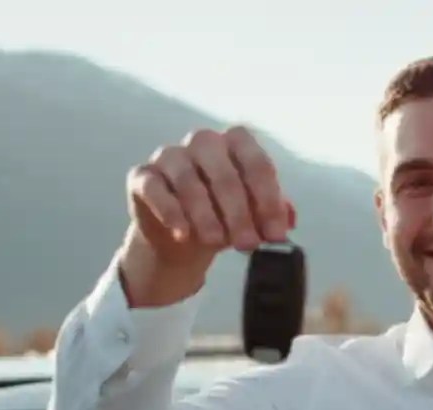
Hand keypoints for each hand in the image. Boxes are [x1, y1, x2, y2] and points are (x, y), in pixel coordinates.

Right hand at [119, 126, 296, 305]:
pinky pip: (155, 189)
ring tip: (217, 243)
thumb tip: (288, 219)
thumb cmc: (225, 217)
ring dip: (206, 215)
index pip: (257, 164)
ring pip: (189, 181)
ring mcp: (170, 155)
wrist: (182, 239)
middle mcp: (204, 141)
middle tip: (248, 245)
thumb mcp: (255, 215)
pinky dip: (171, 212)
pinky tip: (183, 235)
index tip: (276, 234)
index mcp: (237, 143)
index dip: (269, 201)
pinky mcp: (143, 176)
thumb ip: (274, 212)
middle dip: (239, 213)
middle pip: (224, 173)